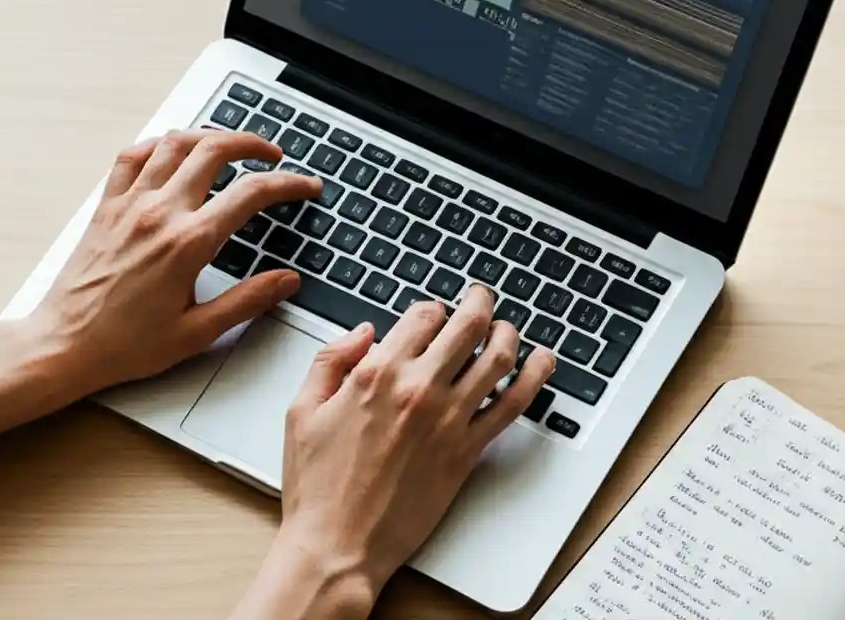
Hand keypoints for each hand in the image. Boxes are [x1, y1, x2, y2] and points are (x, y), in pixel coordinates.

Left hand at [34, 130, 321, 392]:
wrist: (64, 346)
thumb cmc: (125, 344)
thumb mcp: (199, 332)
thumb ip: (249, 300)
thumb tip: (286, 281)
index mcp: (188, 243)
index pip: (251, 193)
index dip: (289, 184)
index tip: (306, 186)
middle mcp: (158, 214)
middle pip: (214, 150)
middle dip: (253, 144)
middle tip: (274, 155)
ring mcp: (129, 205)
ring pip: (174, 143)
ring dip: (210, 135)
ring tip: (231, 144)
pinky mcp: (107, 208)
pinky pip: (133, 157)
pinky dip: (159, 144)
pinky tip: (174, 150)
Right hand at [263, 286, 556, 612]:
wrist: (338, 546)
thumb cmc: (317, 487)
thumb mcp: (302, 412)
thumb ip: (330, 361)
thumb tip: (364, 332)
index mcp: (375, 374)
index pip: (423, 315)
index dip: (434, 307)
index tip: (437, 312)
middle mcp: (418, 389)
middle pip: (468, 325)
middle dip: (480, 303)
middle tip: (483, 299)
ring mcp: (448, 420)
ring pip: (498, 357)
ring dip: (509, 333)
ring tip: (508, 328)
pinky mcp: (468, 451)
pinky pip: (513, 405)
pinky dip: (534, 377)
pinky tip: (542, 363)